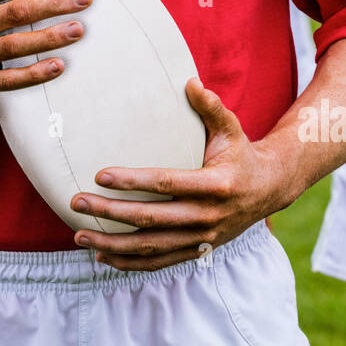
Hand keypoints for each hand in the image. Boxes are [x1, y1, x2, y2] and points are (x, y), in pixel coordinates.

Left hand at [70, 80, 287, 270]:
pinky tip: (101, 256)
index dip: (132, 181)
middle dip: (111, 212)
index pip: (167, 183)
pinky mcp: (197, 251)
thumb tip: (190, 82)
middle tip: (77, 202)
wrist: (269, 189)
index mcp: (216, 185)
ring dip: (113, 244)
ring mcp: (202, 238)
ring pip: (151, 247)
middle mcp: (209, 216)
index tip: (100, 175)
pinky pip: (159, 262)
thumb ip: (211, 107)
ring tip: (80, 233)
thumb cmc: (240, 153)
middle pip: (151, 220)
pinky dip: (129, 263)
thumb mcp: (231, 128)